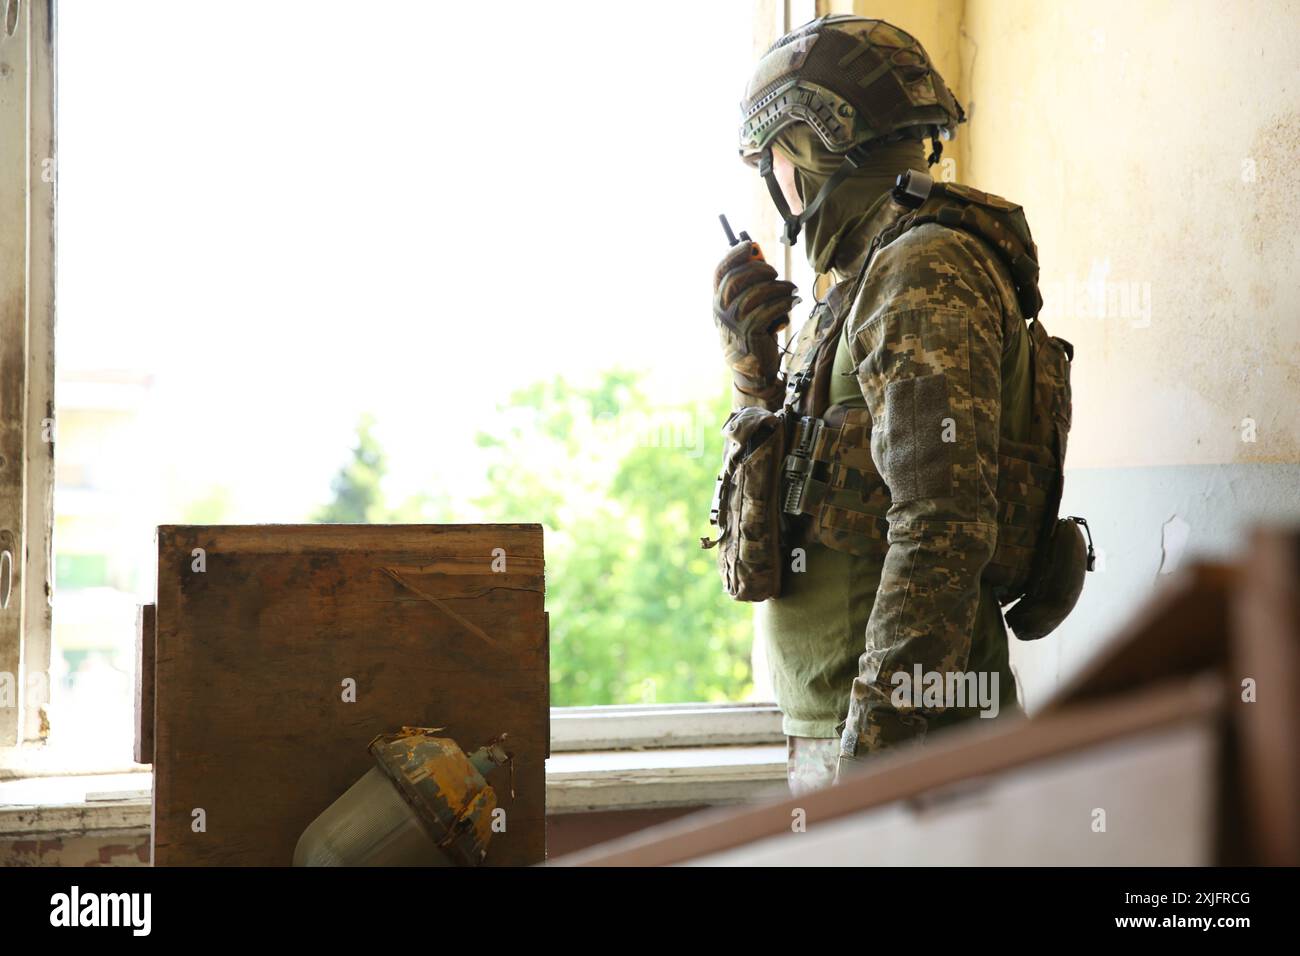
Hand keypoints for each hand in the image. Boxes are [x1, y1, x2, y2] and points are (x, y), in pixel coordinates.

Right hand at [712, 241, 797, 395]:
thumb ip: (750, 288)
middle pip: (738, 278)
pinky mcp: (750, 332)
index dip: (733, 255)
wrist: (754, 370)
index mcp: (718, 302)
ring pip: (757, 293)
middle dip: (760, 270)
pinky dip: (784, 301)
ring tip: (791, 289)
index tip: (749, 245)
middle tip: (775, 272)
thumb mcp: (747, 310)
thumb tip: (761, 260)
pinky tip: (793, 301)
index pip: (720, 272)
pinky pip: (769, 308)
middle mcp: (722, 311)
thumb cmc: (753, 334)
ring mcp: (734, 322)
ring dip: (778, 287)